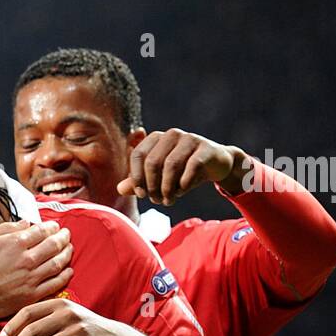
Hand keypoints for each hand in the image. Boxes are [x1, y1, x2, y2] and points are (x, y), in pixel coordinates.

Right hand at [0, 220, 73, 321]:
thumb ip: (7, 228)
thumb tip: (26, 223)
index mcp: (16, 242)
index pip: (43, 230)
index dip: (51, 226)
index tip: (54, 226)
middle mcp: (27, 259)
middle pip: (55, 245)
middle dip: (64, 237)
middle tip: (67, 234)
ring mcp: (31, 278)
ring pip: (58, 263)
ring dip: (67, 254)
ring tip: (70, 249)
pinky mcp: (31, 295)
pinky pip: (55, 284)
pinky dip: (65, 276)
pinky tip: (69, 271)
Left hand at [118, 129, 248, 205]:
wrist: (216, 164)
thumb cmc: (183, 170)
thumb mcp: (159, 177)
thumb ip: (139, 182)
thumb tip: (120, 189)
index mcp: (156, 138)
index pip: (138, 155)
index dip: (137, 177)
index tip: (142, 195)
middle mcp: (171, 134)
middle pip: (153, 162)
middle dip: (153, 186)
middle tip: (157, 201)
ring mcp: (189, 139)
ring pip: (171, 165)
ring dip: (167, 187)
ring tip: (168, 200)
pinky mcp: (205, 148)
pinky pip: (191, 166)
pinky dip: (184, 183)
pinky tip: (182, 191)